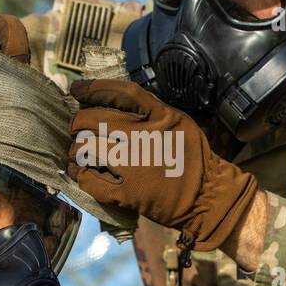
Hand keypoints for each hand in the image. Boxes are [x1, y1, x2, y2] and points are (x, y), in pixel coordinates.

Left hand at [67, 79, 258, 251]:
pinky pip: (90, 179)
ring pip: (86, 148)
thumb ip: (152, 111)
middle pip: (92, 119)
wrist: (208, 196)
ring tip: (78, 153)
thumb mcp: (179, 122)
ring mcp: (133, 164)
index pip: (118, 92)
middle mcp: (142, 135)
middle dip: (78, 123)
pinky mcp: (127, 192)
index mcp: (158, 116)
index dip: (92, 89)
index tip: (77, 90)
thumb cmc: (194, 158)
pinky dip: (80, 175)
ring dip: (77, 150)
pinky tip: (79, 172)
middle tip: (77, 129)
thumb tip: (116, 101)